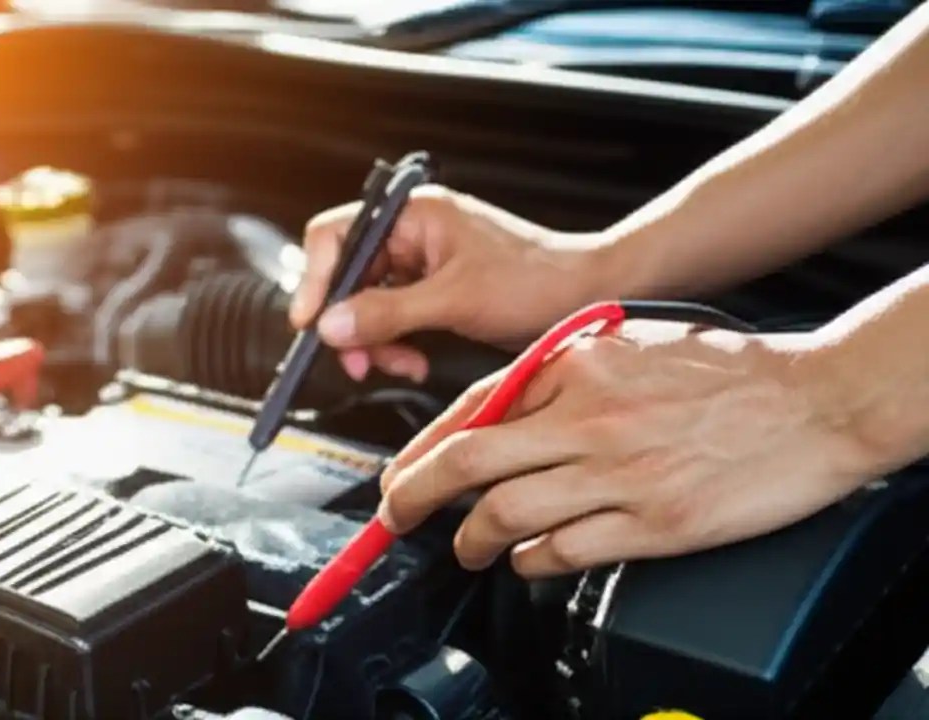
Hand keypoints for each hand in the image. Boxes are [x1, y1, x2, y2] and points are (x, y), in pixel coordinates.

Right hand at [291, 186, 618, 382]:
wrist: (587, 296)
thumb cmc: (537, 281)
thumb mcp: (454, 300)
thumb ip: (387, 312)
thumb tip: (330, 325)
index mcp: (413, 214)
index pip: (336, 236)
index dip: (316, 280)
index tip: (312, 323)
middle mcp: (412, 232)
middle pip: (347, 275)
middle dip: (349, 322)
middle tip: (355, 359)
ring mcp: (422, 261)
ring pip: (366, 302)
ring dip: (375, 339)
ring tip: (398, 363)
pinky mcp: (433, 289)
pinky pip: (392, 316)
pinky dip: (395, 343)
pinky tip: (413, 360)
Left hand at [376, 321, 877, 576]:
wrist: (812, 401)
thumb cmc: (724, 371)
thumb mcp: (626, 343)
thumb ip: (559, 372)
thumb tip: (494, 409)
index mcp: (577, 365)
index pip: (472, 408)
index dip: (420, 450)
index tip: (399, 476)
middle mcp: (588, 419)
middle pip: (467, 464)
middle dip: (413, 498)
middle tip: (397, 517)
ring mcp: (618, 474)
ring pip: (505, 515)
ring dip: (470, 540)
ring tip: (468, 548)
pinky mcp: (652, 525)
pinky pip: (561, 552)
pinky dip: (529, 562)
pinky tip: (527, 559)